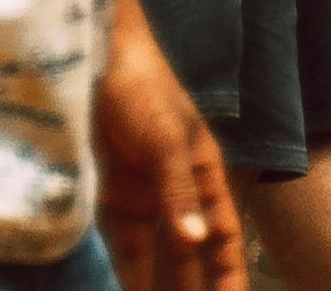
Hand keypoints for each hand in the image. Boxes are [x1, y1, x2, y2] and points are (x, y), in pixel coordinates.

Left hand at [90, 0, 243, 290]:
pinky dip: (131, 271)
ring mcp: (147, 200)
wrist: (101, 62)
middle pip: (190, 258)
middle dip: (193, 290)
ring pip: (158, 258)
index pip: (223, 239)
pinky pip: (126, 246)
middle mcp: (179, 196)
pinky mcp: (117, 200)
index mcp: (205, 180)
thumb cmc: (145, 92)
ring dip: (160, 287)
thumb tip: (194, 240)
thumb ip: (178, 191)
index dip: (229, 275)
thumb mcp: (166, 139)